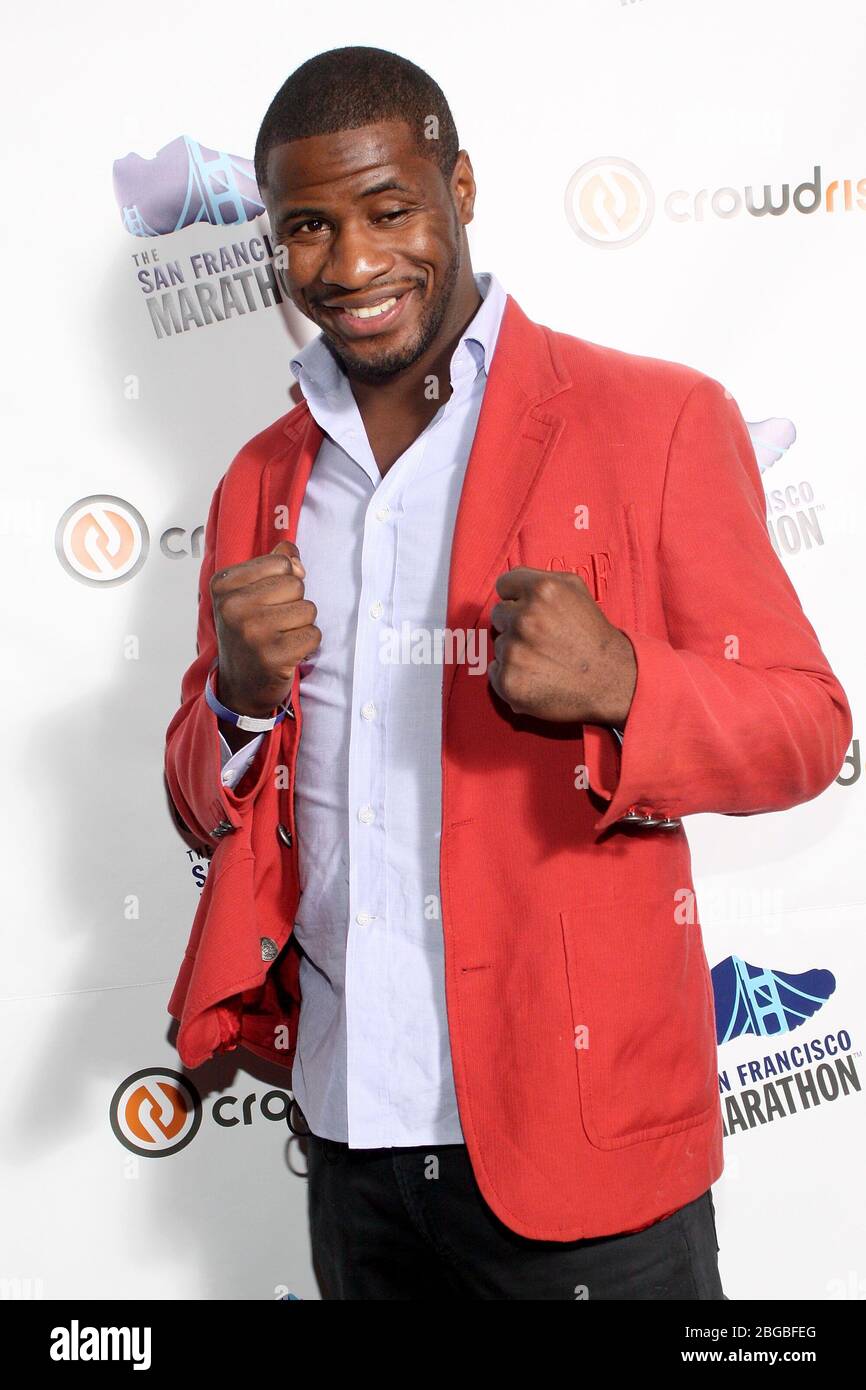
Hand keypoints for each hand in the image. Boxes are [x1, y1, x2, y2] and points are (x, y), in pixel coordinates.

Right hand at [210, 540, 320, 717]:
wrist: (240, 687)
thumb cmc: (249, 635)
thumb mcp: (249, 594)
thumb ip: (272, 566)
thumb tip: (294, 557)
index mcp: (223, 585)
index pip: (281, 562)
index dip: (285, 581)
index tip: (267, 602)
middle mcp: (233, 607)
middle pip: (296, 584)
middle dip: (294, 603)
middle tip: (274, 624)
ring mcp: (252, 632)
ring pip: (308, 609)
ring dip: (302, 625)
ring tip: (281, 638)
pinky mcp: (272, 656)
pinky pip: (314, 635)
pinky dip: (308, 645)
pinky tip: (288, 653)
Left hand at [488, 567, 636, 724]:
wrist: (610, 680)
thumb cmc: (593, 635)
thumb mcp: (576, 590)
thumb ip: (540, 579)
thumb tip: (511, 581)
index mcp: (541, 590)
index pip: (504, 584)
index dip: (516, 597)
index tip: (528, 609)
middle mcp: (525, 618)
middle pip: (498, 614)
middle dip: (515, 623)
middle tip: (542, 637)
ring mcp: (514, 651)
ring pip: (499, 643)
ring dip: (515, 651)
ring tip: (543, 659)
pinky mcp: (508, 680)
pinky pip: (494, 670)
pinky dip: (510, 674)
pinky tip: (535, 676)